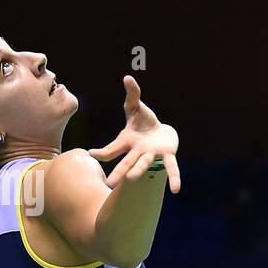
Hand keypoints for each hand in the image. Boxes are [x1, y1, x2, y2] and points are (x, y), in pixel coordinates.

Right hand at [88, 76, 180, 192]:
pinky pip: (171, 167)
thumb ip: (132, 94)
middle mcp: (137, 151)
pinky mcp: (166, 155)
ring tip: (132, 179)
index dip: (101, 152)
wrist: (161, 133)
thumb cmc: (145, 122)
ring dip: (138, 171)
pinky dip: (174, 178)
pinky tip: (176, 190)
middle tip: (109, 183)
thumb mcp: (136, 107)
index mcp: (127, 142)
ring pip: (144, 164)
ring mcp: (152, 155)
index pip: (112, 149)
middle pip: (126, 163)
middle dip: (119, 172)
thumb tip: (127, 77)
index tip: (91, 154)